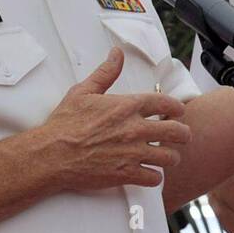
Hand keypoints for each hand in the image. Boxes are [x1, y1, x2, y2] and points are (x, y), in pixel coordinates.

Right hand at [24, 47, 192, 192]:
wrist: (50, 154)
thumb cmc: (64, 124)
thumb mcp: (83, 92)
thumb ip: (105, 73)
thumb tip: (117, 54)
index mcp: (127, 106)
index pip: (165, 103)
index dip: (176, 108)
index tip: (179, 112)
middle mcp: (135, 129)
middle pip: (176, 131)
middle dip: (183, 134)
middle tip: (182, 137)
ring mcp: (132, 153)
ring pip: (169, 157)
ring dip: (171, 157)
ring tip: (167, 157)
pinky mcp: (126, 174)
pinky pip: (154, 178)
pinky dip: (154, 177)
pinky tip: (150, 173)